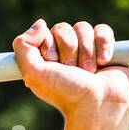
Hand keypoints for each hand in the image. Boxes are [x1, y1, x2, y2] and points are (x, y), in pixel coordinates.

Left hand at [13, 20, 128, 121]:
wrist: (98, 105)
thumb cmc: (65, 93)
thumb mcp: (33, 73)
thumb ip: (23, 46)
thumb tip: (40, 23)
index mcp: (43, 59)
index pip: (43, 32)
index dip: (49, 46)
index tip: (53, 65)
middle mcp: (62, 54)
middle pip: (63, 28)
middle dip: (68, 49)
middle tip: (72, 71)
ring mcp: (84, 50)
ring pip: (83, 28)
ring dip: (86, 51)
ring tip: (88, 72)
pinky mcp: (105, 49)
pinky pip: (103, 30)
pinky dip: (104, 44)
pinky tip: (104, 62)